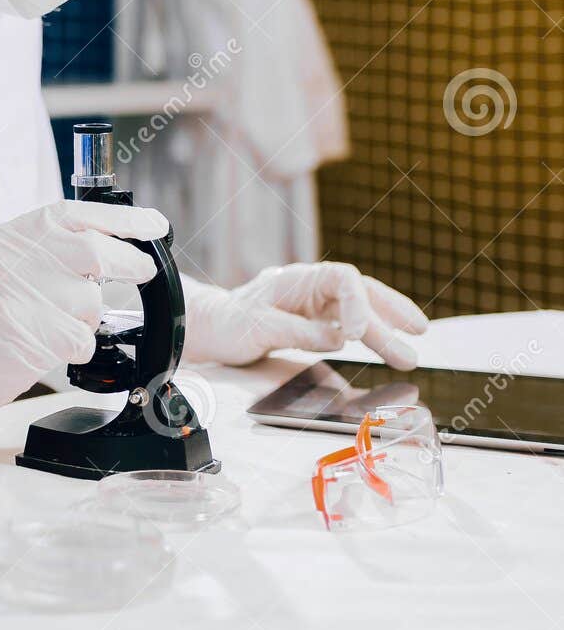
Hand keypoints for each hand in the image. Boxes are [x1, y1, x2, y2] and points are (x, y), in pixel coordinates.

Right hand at [0, 199, 165, 420]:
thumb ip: (41, 249)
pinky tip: (52, 345)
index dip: (124, 217)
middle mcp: (19, 259)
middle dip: (130, 261)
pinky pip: (83, 337)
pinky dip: (78, 344)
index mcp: (11, 236)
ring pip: (92, 300)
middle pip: (96, 251)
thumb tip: (100, 243)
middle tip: (142, 269)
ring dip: (88, 315)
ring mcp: (28, 296)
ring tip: (58, 322)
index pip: (78, 213)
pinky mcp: (37, 335)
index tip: (154, 224)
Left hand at [186, 262, 429, 369]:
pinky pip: (350, 324)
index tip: (359, 334)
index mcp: (299, 278)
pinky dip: (371, 334)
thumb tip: (338, 338)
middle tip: (416, 341)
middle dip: (390, 317)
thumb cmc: (230, 323)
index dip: (358, 303)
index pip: (343, 280)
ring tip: (413, 351)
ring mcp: (317, 304)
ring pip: (360, 311)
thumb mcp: (258, 327)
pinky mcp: (317, 321)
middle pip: (360, 295)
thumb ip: (297, 332)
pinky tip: (389, 344)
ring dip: (386, 330)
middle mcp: (313, 287)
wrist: (213, 328)